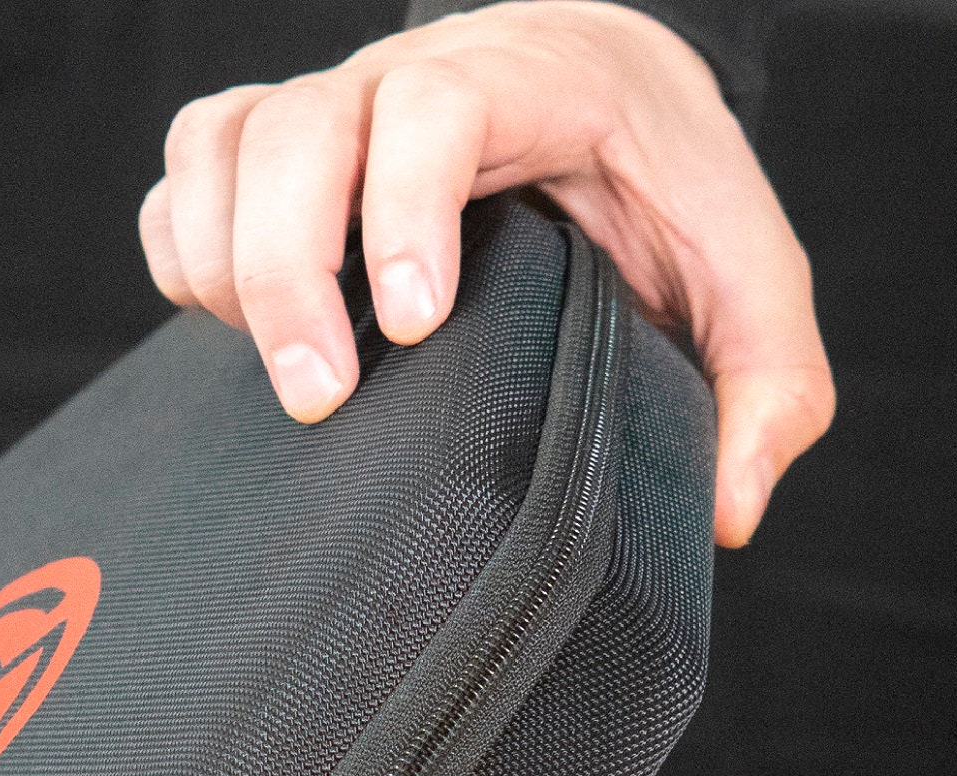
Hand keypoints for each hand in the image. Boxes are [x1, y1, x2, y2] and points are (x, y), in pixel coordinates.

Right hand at [138, 1, 833, 547]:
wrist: (617, 101)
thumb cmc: (676, 195)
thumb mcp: (755, 286)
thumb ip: (772, 384)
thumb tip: (729, 512)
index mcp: (533, 83)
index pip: (435, 107)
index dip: (403, 209)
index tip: (412, 325)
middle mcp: (410, 81)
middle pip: (295, 130)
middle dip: (286, 269)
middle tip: (318, 397)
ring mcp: (337, 114)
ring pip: (221, 144)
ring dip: (223, 262)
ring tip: (280, 373)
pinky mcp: (284, 154)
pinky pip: (188, 175)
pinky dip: (184, 248)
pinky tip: (230, 329)